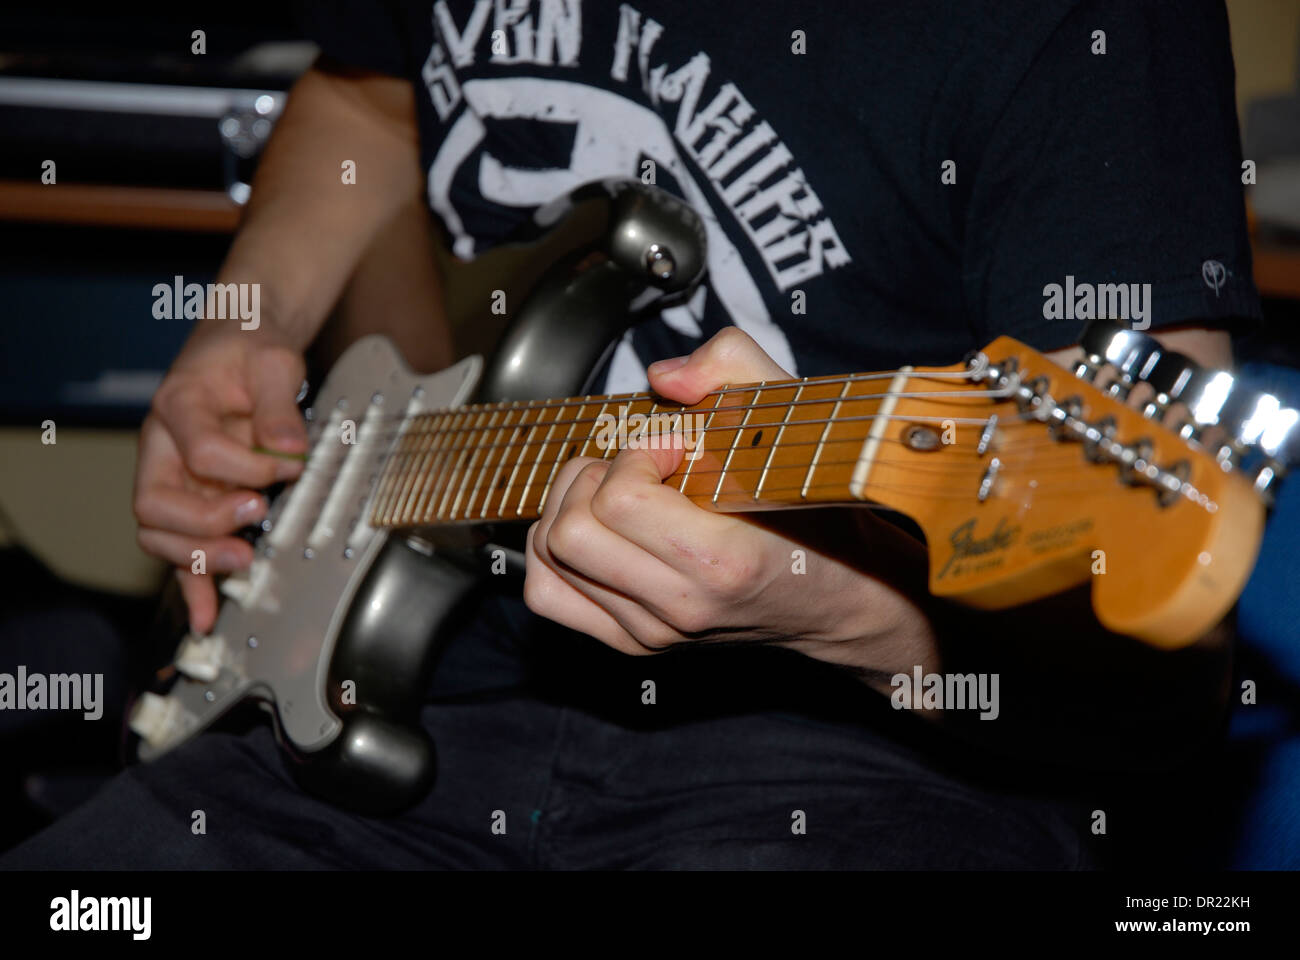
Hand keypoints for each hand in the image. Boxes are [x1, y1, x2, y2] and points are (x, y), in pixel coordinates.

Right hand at [133, 322, 307, 633]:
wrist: (241, 344)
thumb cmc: (250, 349)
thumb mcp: (273, 360)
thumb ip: (279, 404)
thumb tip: (289, 450)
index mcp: (178, 406)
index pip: (199, 449)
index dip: (246, 465)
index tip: (288, 464)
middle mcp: (164, 447)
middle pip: (156, 503)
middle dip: (206, 521)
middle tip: (255, 517)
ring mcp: (173, 477)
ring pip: (159, 533)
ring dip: (197, 556)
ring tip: (244, 561)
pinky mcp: (191, 500)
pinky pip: (181, 549)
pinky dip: (194, 584)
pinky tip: (209, 615)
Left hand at [523, 327, 939, 677]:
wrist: (839, 599)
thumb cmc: (818, 512)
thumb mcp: (796, 422)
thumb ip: (735, 369)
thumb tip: (663, 377)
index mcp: (722, 562)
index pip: (619, 500)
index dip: (637, 452)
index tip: (677, 448)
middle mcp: (681, 607)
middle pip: (569, 532)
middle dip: (592, 478)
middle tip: (640, 468)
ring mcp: (653, 633)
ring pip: (548, 559)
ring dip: (569, 507)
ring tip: (618, 494)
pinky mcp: (634, 643)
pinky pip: (546, 592)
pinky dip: (551, 550)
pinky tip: (595, 526)